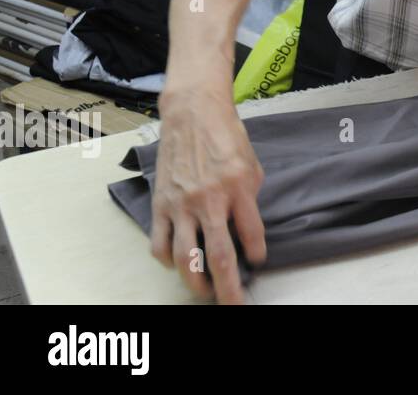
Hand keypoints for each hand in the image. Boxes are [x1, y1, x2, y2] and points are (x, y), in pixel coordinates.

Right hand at [150, 86, 266, 303]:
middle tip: (233, 303)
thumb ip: (249, 197)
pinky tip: (177, 264)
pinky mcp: (161, 204)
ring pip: (185, 257)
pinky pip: (159, 243)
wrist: (193, 114)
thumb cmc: (226, 137)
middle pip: (219, 256)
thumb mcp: (251, 164)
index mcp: (239, 189)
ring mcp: (182, 204)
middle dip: (228, 287)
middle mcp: (210, 200)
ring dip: (195, 282)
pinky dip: (167, 260)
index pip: (252, 235)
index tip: (257, 263)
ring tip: (204, 293)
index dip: (256, 255)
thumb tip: (246, 228)